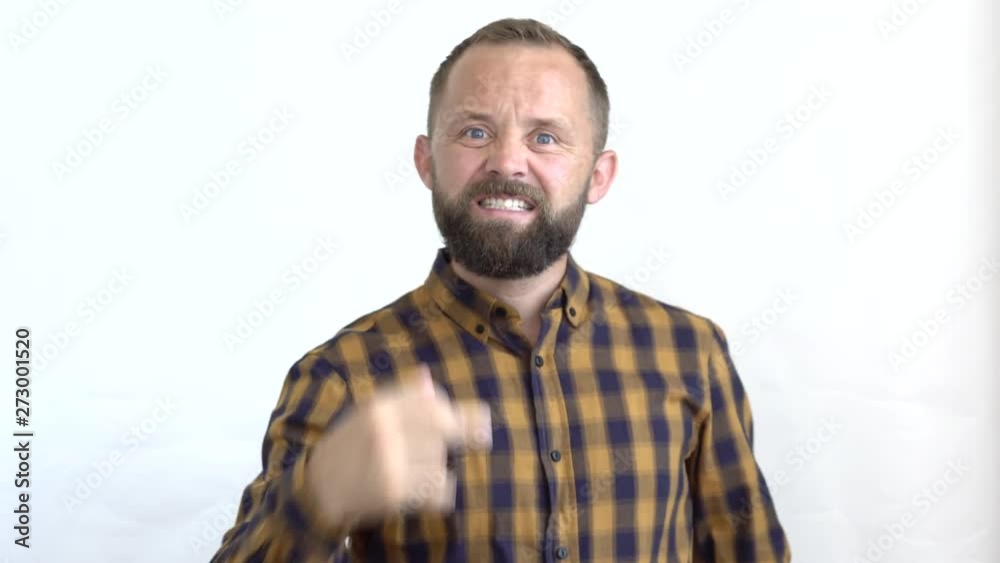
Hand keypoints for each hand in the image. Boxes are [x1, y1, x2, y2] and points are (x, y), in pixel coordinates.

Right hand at [305, 364, 491, 527]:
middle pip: (442, 428)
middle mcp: (384, 428)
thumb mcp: (365, 415)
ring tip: (420, 475)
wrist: (315, 491)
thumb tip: (428, 377)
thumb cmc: (345, 450)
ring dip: (439, 470)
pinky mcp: (392, 490)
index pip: (432, 401)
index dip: (458, 411)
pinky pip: (438, 488)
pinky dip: (440, 494)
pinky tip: (429, 494)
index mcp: (379, 406)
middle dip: (462, 436)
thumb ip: (400, 397)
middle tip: (481, 439)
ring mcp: (388, 459)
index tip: (481, 418)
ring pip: (440, 460)